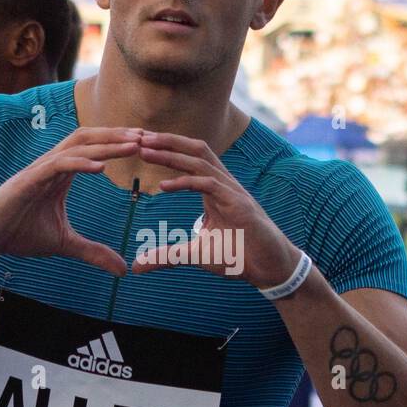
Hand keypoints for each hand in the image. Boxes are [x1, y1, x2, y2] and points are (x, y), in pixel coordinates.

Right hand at [0, 127, 144, 275]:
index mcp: (61, 173)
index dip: (118, 144)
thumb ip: (93, 252)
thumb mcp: (64, 244)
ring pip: (76, 146)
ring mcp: (39, 170)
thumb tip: (123, 269)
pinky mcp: (28, 181)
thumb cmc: (18, 233)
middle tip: (146, 136)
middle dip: (117, 135)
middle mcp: (51, 165)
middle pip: (88, 138)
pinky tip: (101, 168)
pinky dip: (80, 164)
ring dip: (106, 143)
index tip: (145, 144)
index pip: (93, 149)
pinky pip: (57, 165)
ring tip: (132, 144)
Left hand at [129, 131, 301, 288]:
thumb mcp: (193, 255)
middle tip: (137, 137)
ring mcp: (232, 192)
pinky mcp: (239, 204)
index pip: (189, 159)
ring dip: (171, 154)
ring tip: (146, 151)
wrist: (269, 268)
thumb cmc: (238, 256)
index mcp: (213, 189)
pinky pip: (210, 185)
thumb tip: (137, 266)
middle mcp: (223, 184)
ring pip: (200, 161)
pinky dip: (186, 183)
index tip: (140, 145)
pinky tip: (163, 186)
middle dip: (166, 141)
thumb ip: (166, 256)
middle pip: (195, 150)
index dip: (166, 149)